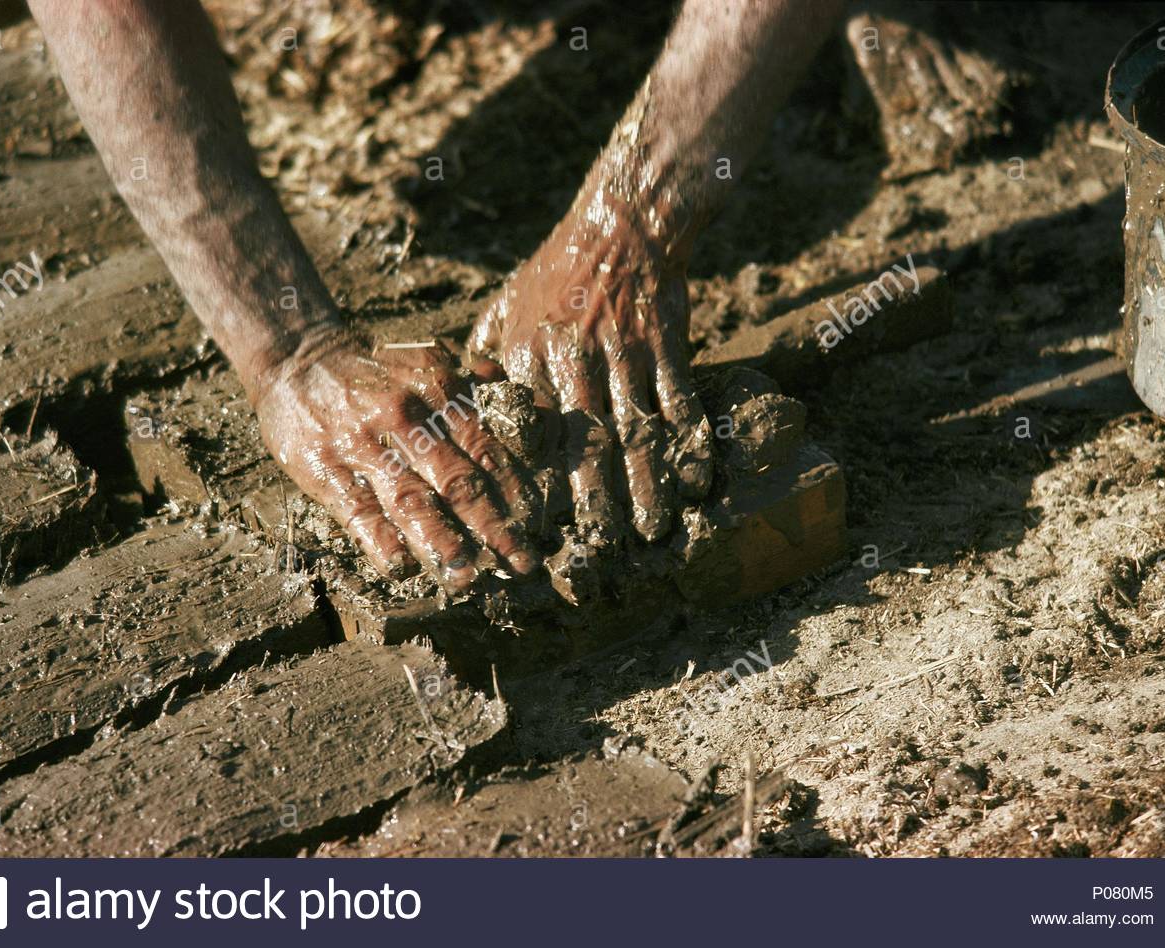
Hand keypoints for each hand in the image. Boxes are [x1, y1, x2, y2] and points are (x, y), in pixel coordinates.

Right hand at [250, 326, 541, 592]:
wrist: (297, 358)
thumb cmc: (376, 370)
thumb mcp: (429, 361)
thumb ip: (476, 384)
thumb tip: (529, 402)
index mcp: (439, 392)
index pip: (485, 449)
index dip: (513, 491)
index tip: (533, 527)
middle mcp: (406, 418)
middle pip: (457, 481)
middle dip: (493, 528)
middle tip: (520, 564)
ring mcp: (364, 444)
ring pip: (411, 499)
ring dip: (443, 541)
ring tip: (468, 575)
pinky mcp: (325, 467)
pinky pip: (357, 508)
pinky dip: (380, 539)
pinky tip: (401, 566)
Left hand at [470, 203, 711, 543]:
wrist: (620, 224)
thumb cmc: (556, 270)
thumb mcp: (505, 304)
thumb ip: (485, 354)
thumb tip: (468, 401)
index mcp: (526, 356)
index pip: (529, 433)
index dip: (537, 483)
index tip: (541, 528)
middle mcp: (573, 359)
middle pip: (585, 443)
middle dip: (596, 501)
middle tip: (604, 548)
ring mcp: (623, 353)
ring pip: (635, 430)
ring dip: (647, 484)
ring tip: (654, 529)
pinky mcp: (664, 345)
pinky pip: (679, 400)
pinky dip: (690, 441)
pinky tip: (697, 478)